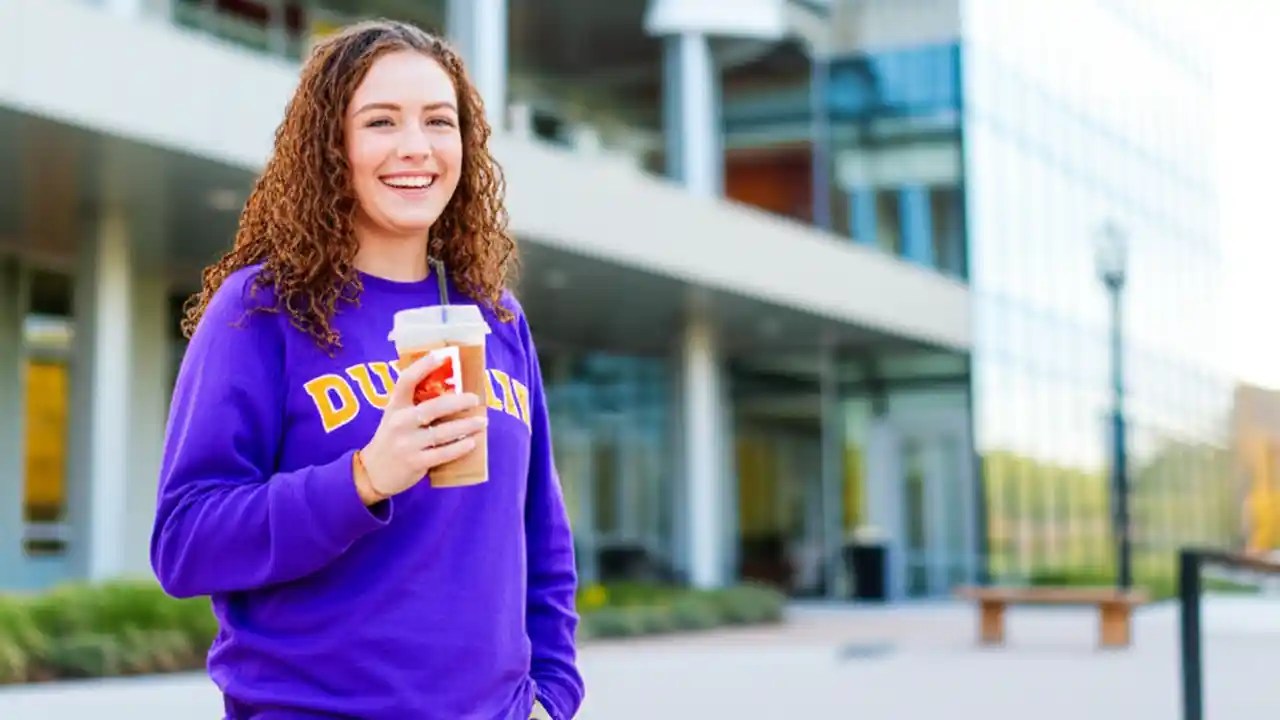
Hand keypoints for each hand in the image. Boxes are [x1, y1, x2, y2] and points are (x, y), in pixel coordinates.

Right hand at [355, 353, 485, 503]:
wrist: (372, 473)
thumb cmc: (391, 438)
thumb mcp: (395, 416)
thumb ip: (414, 404)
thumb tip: (449, 387)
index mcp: (394, 406)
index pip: (406, 381)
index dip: (422, 366)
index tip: (441, 356)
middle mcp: (400, 423)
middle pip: (433, 407)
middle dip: (458, 402)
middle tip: (475, 399)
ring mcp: (407, 444)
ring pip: (442, 432)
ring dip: (466, 426)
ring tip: (482, 422)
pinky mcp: (415, 462)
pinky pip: (443, 453)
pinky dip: (459, 447)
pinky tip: (472, 442)